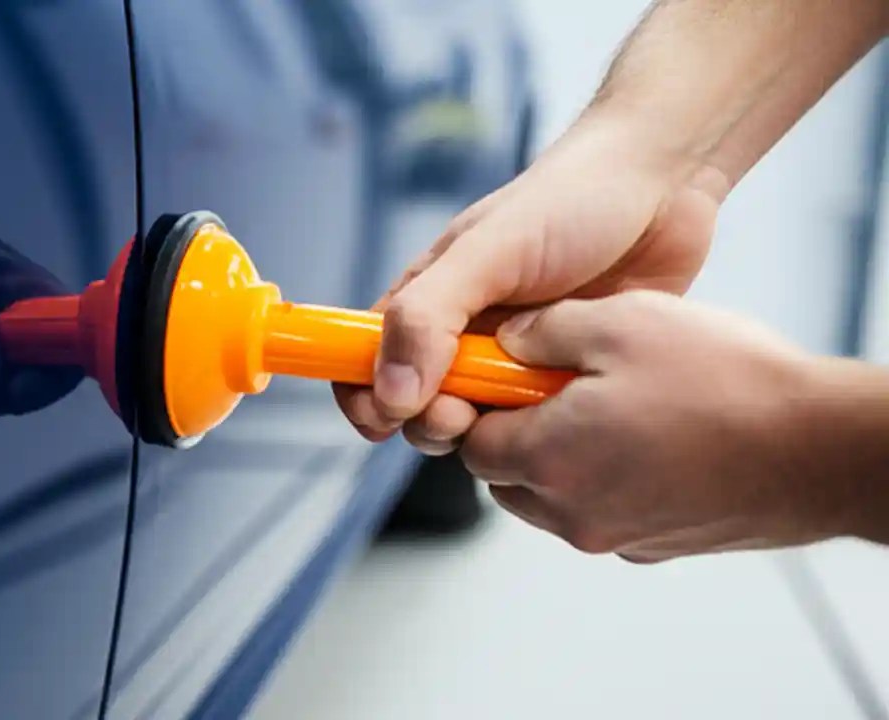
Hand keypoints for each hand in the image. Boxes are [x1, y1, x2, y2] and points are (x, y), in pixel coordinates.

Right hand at [335, 114, 729, 451]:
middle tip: (465, 418)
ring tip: (522, 409)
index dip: (361, 397)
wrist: (664, 186)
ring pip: (479, 428)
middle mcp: (463, 336)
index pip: (361, 361)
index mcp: (427, 300)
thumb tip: (389, 392)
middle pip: (416, 410)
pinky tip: (566, 415)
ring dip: (490, 436)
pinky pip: (538, 429)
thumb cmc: (571, 200)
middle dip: (429, 425)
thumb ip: (429, 316)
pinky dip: (542, 435)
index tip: (386, 418)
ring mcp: (514, 362)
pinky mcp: (563, 379)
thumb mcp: (488, 251)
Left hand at [462, 291, 865, 560]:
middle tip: (559, 386)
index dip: (482, 404)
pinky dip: (606, 479)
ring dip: (560, 457)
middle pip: (505, 477)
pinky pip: (602, 511)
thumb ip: (543, 331)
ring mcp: (615, 537)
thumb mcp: (619, 323)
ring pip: (552, 498)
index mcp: (549, 459)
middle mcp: (572, 513)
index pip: (472, 444)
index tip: (503, 375)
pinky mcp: (654, 546)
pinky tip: (651, 436)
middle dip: (517, 431)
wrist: (820, 451)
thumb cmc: (726, 384)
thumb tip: (507, 342)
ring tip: (612, 406)